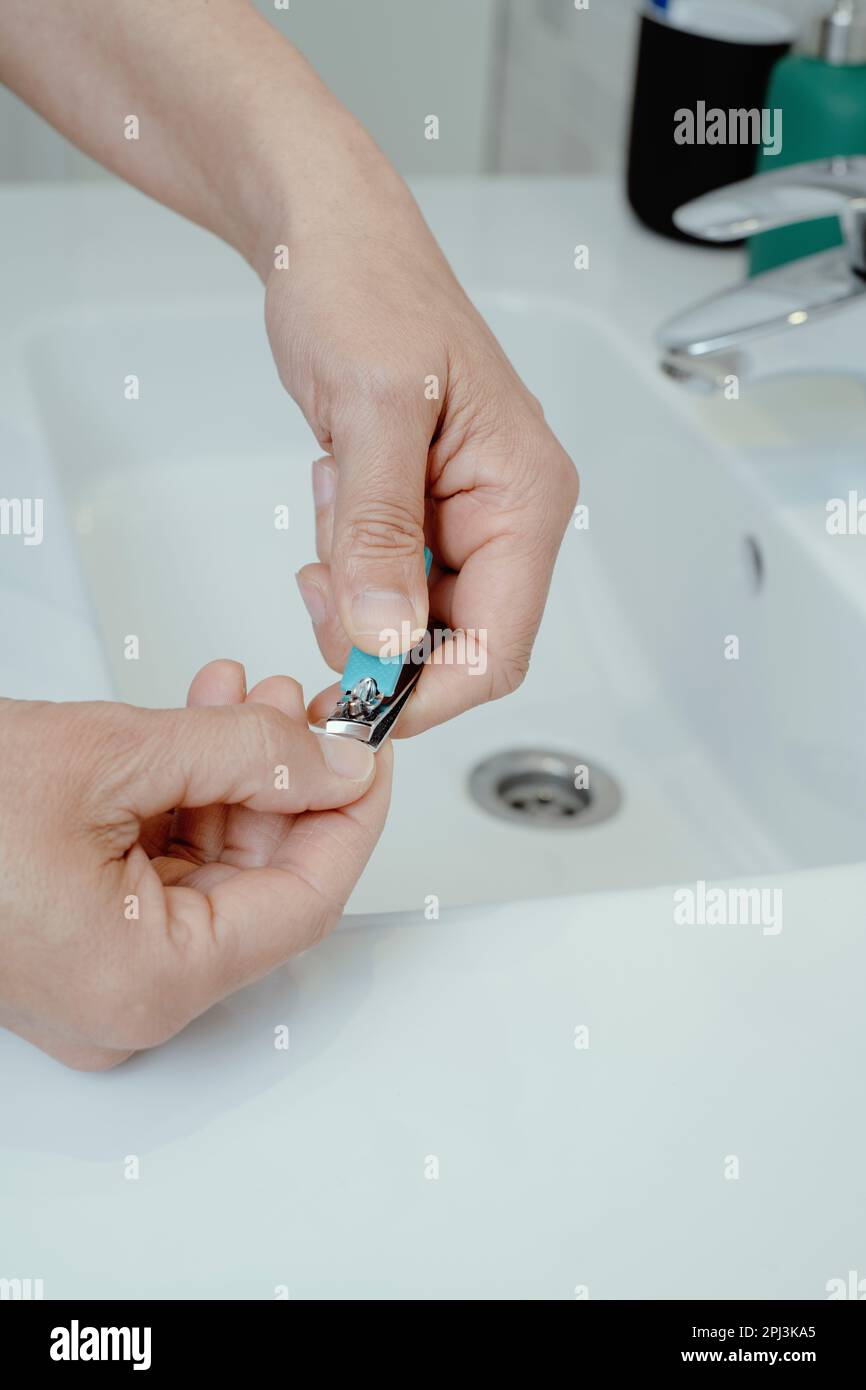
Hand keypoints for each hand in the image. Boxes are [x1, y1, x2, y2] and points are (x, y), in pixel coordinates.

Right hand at [0, 661, 389, 1069]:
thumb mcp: (115, 756)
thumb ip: (247, 754)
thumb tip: (334, 763)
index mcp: (145, 980)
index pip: (303, 905)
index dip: (349, 820)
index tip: (370, 757)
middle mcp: (126, 997)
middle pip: (260, 885)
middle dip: (287, 784)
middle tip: (306, 712)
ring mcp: (100, 971)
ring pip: (214, 868)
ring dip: (236, 777)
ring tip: (246, 698)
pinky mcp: (79, 936)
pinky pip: (162, 867)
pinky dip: (187, 796)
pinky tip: (198, 727)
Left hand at [268, 216, 578, 735]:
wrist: (327, 236)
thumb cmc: (364, 288)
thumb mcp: (370, 411)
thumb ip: (380, 533)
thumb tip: (386, 640)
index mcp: (527, 495)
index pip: (500, 647)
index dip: (428, 693)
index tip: (353, 701)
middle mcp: (511, 513)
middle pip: (458, 644)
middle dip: (379, 634)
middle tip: (321, 578)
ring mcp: (470, 515)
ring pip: (416, 618)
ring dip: (356, 588)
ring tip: (331, 495)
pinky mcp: (427, 509)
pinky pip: (390, 579)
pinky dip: (349, 561)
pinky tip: (334, 490)